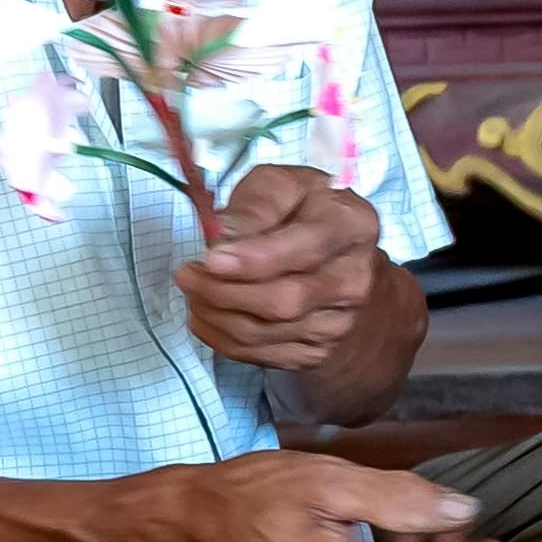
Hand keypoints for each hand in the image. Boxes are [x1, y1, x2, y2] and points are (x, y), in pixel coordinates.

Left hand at [175, 159, 393, 373]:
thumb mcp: (282, 186)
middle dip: (223, 291)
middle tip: (187, 274)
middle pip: (284, 300)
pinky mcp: (315, 353)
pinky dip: (219, 335)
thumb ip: (256, 204)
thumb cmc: (301, 212)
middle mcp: (354, 279)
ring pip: (263, 333)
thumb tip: (222, 235)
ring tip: (193, 288)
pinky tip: (207, 311)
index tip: (211, 258)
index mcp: (351, 224)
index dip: (255, 259)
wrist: (337, 260)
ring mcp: (338, 323)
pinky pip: (256, 355)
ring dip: (214, 313)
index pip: (306, 248)